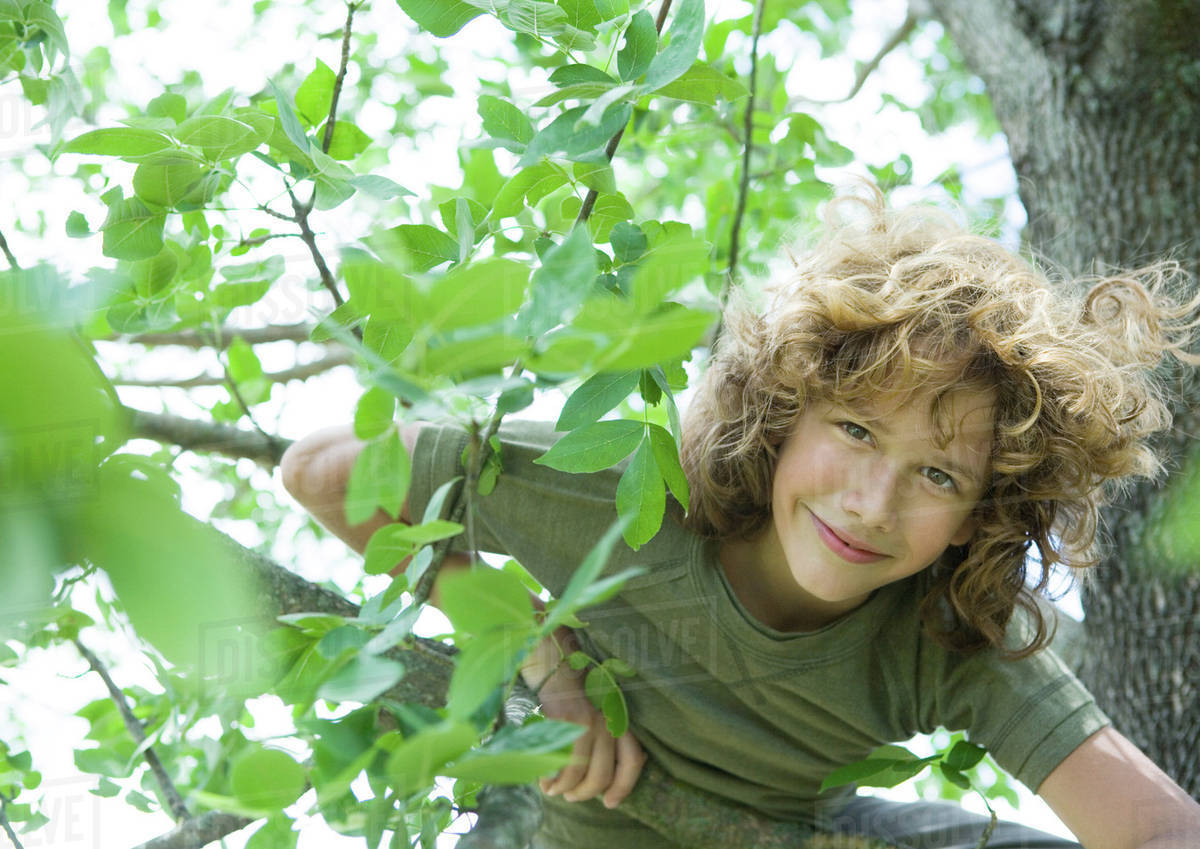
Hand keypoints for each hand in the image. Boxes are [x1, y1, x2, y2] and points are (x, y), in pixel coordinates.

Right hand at [522, 630, 645, 808]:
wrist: (551, 652)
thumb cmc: (571, 679)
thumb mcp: (597, 702)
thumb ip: (602, 730)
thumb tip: (595, 773)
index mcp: (620, 716)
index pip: (633, 759)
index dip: (624, 787)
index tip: (610, 802)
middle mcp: (609, 719)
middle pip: (602, 774)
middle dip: (585, 793)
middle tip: (570, 797)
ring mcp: (587, 720)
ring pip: (579, 773)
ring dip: (564, 789)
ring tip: (552, 790)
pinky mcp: (565, 720)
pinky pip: (559, 762)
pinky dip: (549, 778)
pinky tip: (542, 780)